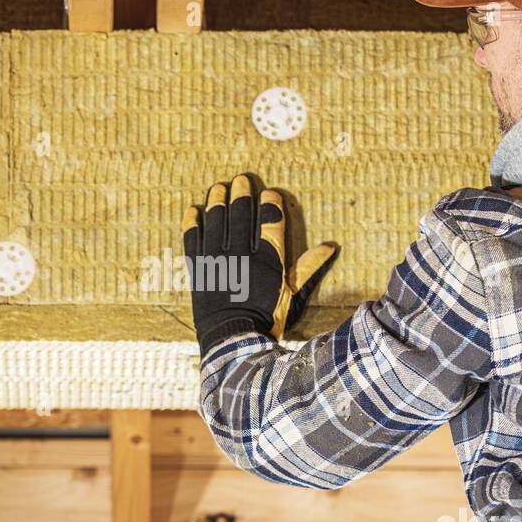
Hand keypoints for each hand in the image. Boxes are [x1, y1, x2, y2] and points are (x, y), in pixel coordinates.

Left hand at [182, 174, 336, 356]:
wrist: (234, 341)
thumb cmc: (268, 320)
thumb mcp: (293, 295)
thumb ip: (308, 268)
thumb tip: (330, 246)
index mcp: (268, 259)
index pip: (270, 221)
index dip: (271, 203)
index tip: (270, 193)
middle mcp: (242, 254)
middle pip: (240, 214)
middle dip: (242, 194)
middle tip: (241, 180)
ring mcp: (217, 259)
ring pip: (216, 221)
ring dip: (217, 201)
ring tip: (219, 187)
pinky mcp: (199, 268)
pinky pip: (192, 240)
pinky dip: (191, 224)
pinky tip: (193, 210)